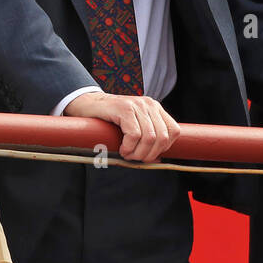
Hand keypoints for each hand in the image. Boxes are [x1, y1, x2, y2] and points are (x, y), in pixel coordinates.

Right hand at [64, 91, 179, 162]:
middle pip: (162, 137)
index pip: (174, 131)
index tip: (150, 154)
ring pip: (149, 137)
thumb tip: (158, 159)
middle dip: (150, 154)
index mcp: (155, 108)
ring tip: (127, 154)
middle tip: (136, 158)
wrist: (88, 104)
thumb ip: (147, 137)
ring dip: (138, 153)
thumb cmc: (110, 120)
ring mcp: (137, 105)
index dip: (164, 148)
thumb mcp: (133, 126)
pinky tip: (122, 149)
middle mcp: (149, 104)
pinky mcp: (124, 108)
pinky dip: (129, 147)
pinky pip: (134, 134)